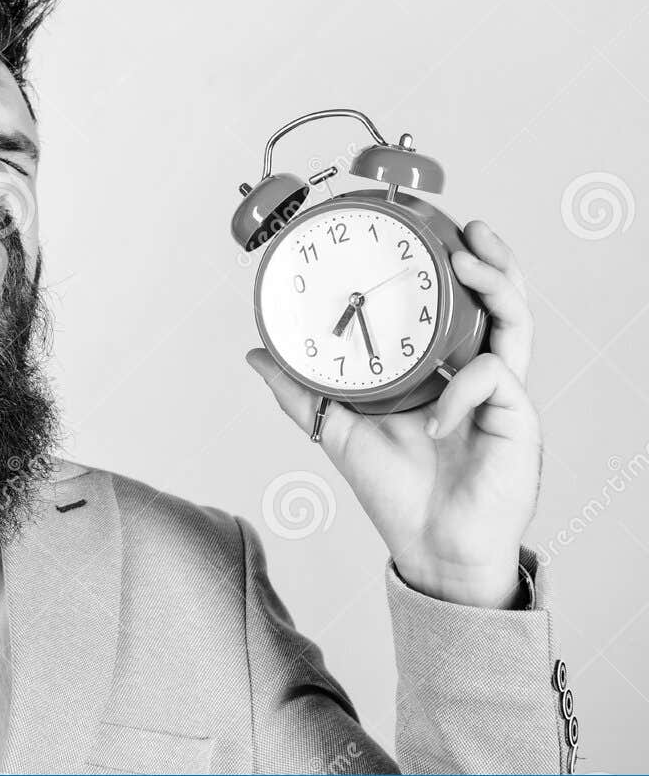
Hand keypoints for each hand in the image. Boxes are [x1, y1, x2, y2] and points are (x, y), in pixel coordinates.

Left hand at [247, 220, 539, 607]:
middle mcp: (476, 374)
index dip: (453, 267)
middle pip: (500, 302)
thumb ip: (299, 391)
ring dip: (499, 286)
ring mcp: (502, 395)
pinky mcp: (517, 418)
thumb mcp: (335, 428)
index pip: (457, 305)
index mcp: (440, 369)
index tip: (433, 230)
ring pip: (516, 322)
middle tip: (467, 228)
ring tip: (472, 261)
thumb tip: (257, 353)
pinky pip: (493, 377)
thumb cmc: (393, 490)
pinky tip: (435, 421)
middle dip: (492, 259)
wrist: (428, 547)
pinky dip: (460, 389)